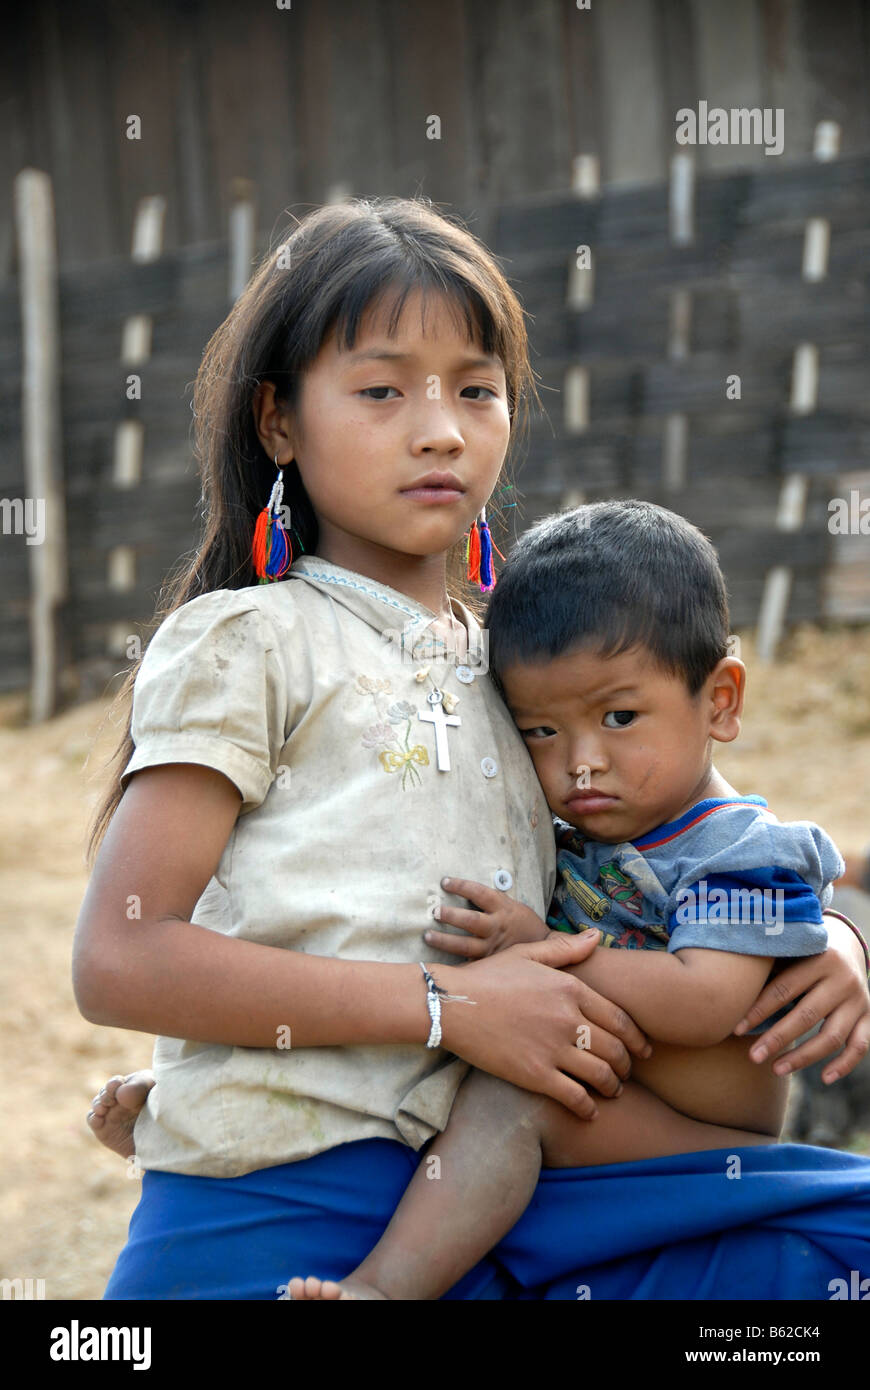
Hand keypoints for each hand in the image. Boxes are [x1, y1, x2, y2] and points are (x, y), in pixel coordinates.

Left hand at [424, 876, 550, 957]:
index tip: (444, 882)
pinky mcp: (488, 962)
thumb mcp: (512, 906)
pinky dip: (454, 963)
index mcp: (503, 908)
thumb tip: (463, 890)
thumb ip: (491, 901)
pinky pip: (469, 962)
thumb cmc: (522, 922)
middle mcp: (497, 927)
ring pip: (465, 945)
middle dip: (451, 916)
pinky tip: (438, 963)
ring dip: (444, 940)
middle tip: (434, 911)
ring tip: (427, 936)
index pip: (479, 893)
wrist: (543, 947)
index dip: (461, 886)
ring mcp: (492, 947)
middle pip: (471, 921)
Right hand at [429, 931, 651, 1121]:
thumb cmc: (488, 977)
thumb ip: (567, 949)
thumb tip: (596, 936)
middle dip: (627, 1065)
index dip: (637, 1039)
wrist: (453, 1005)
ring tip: (612, 1092)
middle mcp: (568, 1019)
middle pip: (615, 1049)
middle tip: (627, 1073)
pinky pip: (575, 1097)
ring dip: (613, 1088)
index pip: (619, 1019)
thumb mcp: (529, 954)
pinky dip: (587, 1108)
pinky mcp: (535, 1075)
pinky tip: (588, 1112)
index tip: (643, 1050)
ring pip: (601, 1075)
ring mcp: (553, 1048)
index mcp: (570, 989)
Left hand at [733, 911, 869, 1082]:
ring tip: (775, 1069)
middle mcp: (842, 979)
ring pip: (832, 1036)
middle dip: (776, 1039)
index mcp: (818, 959)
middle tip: (752, 1057)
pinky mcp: (869, 1016)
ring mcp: (859, 1000)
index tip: (736, 1029)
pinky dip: (844, 1065)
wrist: (848, 945)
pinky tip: (824, 1079)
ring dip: (803, 1057)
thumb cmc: (803, 951)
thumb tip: (722, 990)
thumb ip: (767, 966)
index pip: (784, 990)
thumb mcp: (789, 950)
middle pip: (806, 1015)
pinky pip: (860, 1046)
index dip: (758, 1011)